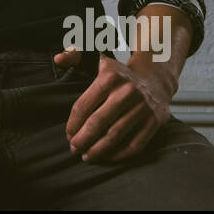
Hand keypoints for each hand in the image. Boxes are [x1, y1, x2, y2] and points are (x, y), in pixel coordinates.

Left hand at [54, 49, 175, 162]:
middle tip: (74, 149)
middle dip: (83, 139)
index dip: (73, 124)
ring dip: (98, 150)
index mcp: (110, 76)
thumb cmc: (119, 74)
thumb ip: (74, 56)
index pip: (84, 105)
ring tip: (87, 156)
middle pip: (98, 122)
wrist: (155, 78)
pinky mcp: (155, 120)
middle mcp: (128, 91)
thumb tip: (58, 59)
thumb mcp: (97, 59)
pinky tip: (108, 158)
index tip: (68, 135)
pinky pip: (136, 144)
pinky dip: (120, 155)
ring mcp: (143, 107)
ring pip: (116, 135)